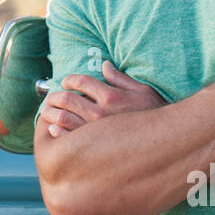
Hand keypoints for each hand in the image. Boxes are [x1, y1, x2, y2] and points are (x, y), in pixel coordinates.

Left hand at [38, 61, 167, 137]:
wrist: (166, 142)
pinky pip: (68, 139)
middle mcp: (100, 113)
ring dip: (51, 113)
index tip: (65, 82)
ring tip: (48, 111)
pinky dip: (57, 132)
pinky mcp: (93, 148)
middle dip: (55, 96)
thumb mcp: (142, 91)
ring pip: (63, 118)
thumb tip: (105, 65)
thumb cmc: (155, 114)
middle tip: (52, 97)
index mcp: (111, 96)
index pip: (81, 82)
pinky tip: (54, 129)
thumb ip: (120, 78)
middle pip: (67, 99)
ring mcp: (95, 132)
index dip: (70, 80)